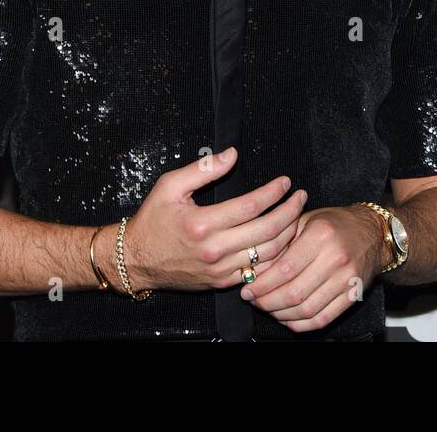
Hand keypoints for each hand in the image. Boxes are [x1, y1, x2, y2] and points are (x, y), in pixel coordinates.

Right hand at [119, 147, 307, 291]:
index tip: (285, 182)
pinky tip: (283, 241)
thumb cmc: (152, 220)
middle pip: (266, 231)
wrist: (136, 260)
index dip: (273, 192)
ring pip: (267, 254)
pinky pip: (258, 271)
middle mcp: (214, 249)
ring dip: (288, 234)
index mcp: (201, 224)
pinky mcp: (222, 282)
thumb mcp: (169, 185)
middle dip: (290, 211)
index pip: (250, 206)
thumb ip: (203, 169)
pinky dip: (275, 256)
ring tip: (297, 216)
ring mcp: (220, 269)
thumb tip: (232, 155)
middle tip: (300, 196)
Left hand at [238, 204, 384, 332]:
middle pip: (294, 293)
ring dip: (281, 314)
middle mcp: (335, 258)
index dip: (263, 284)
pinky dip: (302, 324)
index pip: (285, 269)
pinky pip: (323, 318)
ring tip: (268, 309)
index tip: (248, 289)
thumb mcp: (306, 220)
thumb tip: (255, 268)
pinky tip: (288, 318)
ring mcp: (346, 280)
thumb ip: (281, 241)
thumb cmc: (335, 224)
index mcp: (320, 235)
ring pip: (307, 309)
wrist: (373, 233)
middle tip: (253, 301)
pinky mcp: (353, 296)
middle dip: (267, 302)